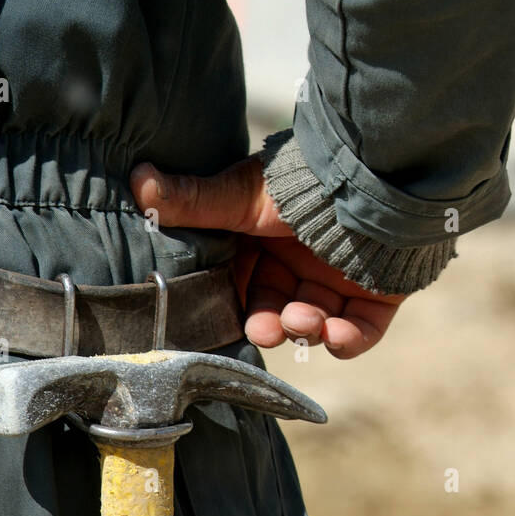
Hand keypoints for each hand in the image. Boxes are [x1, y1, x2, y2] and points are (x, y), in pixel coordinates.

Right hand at [130, 155, 403, 359]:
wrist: (370, 175)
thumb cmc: (299, 182)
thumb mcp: (241, 196)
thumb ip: (192, 200)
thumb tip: (137, 181)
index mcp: (265, 245)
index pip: (244, 289)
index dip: (236, 308)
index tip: (227, 319)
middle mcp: (300, 266)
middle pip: (278, 312)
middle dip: (271, 325)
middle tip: (268, 329)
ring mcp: (339, 281)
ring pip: (315, 324)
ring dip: (305, 329)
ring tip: (305, 320)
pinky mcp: (377, 295)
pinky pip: (361, 332)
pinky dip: (348, 341)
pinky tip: (336, 335)